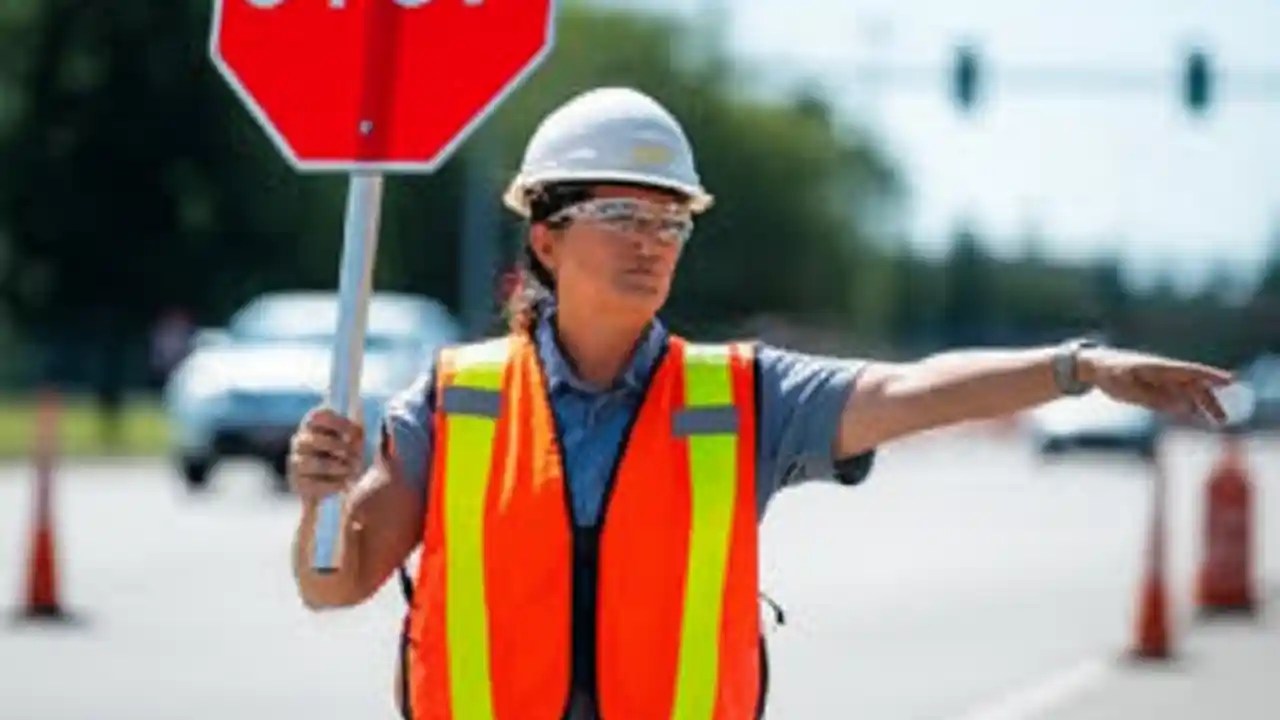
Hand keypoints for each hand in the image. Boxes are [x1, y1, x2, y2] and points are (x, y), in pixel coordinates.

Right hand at [287, 406, 365, 502]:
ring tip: (352, 470)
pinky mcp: (299, 483)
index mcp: (314, 425)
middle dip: (340, 447)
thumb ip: (361, 431)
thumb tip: (378, 420)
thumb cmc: (350, 457)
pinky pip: (313, 483)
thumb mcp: (358, 441)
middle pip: (315, 439)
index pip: (317, 416)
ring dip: (337, 466)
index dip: (337, 422)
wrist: (341, 490)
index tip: (356, 431)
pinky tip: (344, 484)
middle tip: (357, 454)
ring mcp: (297, 462)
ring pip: (315, 462)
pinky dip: (332, 484)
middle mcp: (301, 441)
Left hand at [1079, 348, 1234, 422]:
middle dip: (1210, 401)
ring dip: (1201, 406)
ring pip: (1186, 393)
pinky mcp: (1152, 388)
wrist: (1095, 366)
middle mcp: (1163, 373)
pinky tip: (1194, 415)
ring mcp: (1159, 380)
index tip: (1231, 380)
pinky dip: (1185, 406)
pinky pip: (1173, 398)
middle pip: (1193, 386)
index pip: (1190, 371)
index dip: (1210, 376)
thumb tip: (1182, 408)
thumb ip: (1155, 398)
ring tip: (1216, 421)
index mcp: (1158, 368)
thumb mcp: (1128, 388)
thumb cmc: (1110, 374)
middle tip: (1223, 419)